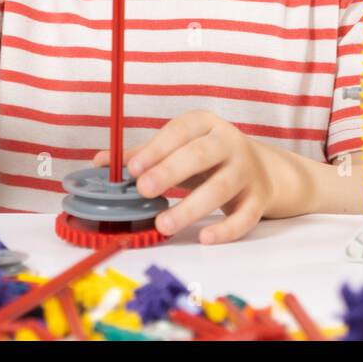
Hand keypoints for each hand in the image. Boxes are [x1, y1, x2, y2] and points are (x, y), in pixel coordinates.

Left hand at [90, 110, 276, 243]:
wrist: (263, 169)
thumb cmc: (209, 158)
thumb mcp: (180, 147)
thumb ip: (143, 154)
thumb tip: (99, 162)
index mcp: (206, 124)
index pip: (180, 131)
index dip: (156, 148)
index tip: (132, 168)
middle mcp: (229, 143)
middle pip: (201, 155)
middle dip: (171, 171)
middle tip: (143, 189)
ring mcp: (247, 171)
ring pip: (221, 187)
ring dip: (191, 207)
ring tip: (163, 223)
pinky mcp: (258, 199)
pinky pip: (245, 216)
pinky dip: (226, 228)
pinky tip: (204, 237)